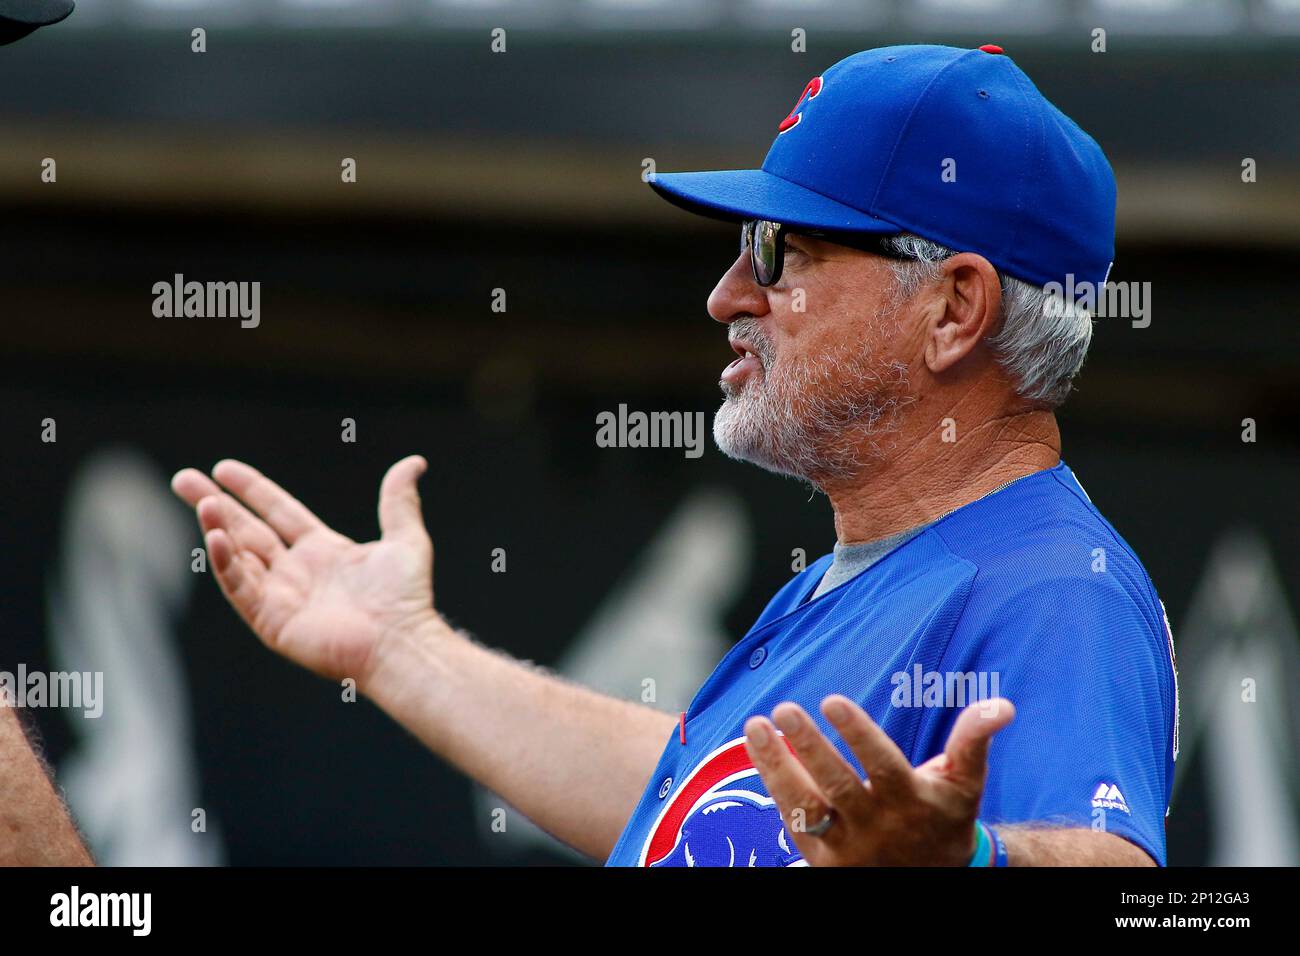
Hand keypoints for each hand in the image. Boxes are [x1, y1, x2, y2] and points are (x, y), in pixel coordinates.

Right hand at [170, 456, 440, 686]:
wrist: (402, 641)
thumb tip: (414, 462)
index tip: (224, 468)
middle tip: (183, 479)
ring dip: (217, 529)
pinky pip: (241, 589)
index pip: (278, 511)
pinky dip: (226, 565)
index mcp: (323, 550)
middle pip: (247, 530)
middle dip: (215, 504)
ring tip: (202, 503)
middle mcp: (297, 572)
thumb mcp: (406, 538)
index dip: (251, 490)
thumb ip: (399, 501)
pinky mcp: (273, 622)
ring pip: (238, 557)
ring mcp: (282, 597)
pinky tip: (214, 538)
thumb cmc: (407, 598)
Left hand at [743, 694, 1014, 865]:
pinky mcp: (822, 859)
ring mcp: (846, 846)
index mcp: (911, 801)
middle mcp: (876, 826)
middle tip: (785, 708)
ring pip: (805, 806)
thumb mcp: (965, 781)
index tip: (832, 701)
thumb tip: (1001, 705)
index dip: (857, 734)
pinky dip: (774, 784)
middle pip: (837, 785)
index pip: (881, 765)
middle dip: (809, 746)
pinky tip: (759, 749)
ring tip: (756, 726)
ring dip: (776, 765)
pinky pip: (792, 821)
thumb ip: (974, 740)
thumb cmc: (945, 817)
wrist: (933, 877)